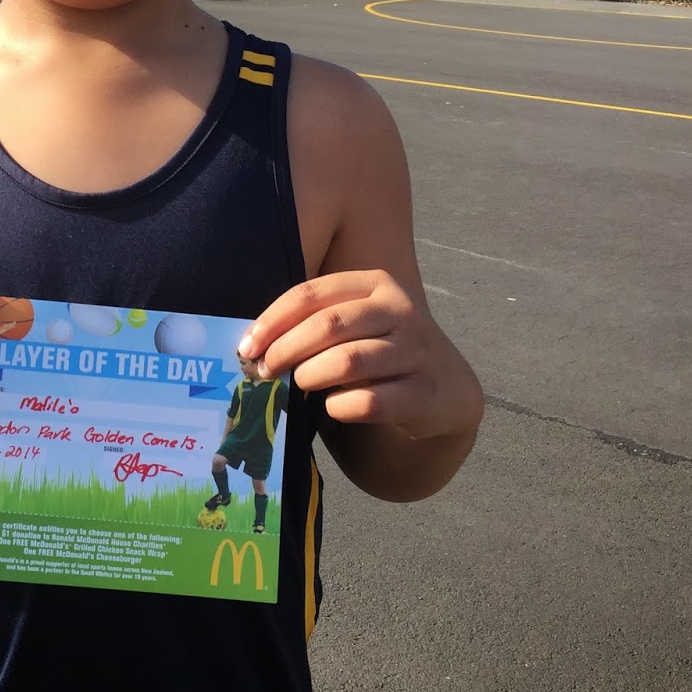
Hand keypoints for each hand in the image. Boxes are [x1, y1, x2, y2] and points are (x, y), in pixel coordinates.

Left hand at [238, 270, 468, 441]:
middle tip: (264, 372)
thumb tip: (253, 347)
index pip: (311, 294)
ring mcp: (417, 351)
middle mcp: (401, 310)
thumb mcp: (355, 324)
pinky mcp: (426, 392)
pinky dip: (340, 406)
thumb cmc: (381, 352)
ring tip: (299, 385)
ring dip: (310, 376)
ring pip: (348, 361)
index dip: (272, 321)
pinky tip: (333, 407)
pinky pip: (369, 401)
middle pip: (328, 325)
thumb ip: (314, 324)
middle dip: (285, 350)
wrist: (445, 390)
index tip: (246, 348)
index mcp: (376, 284)